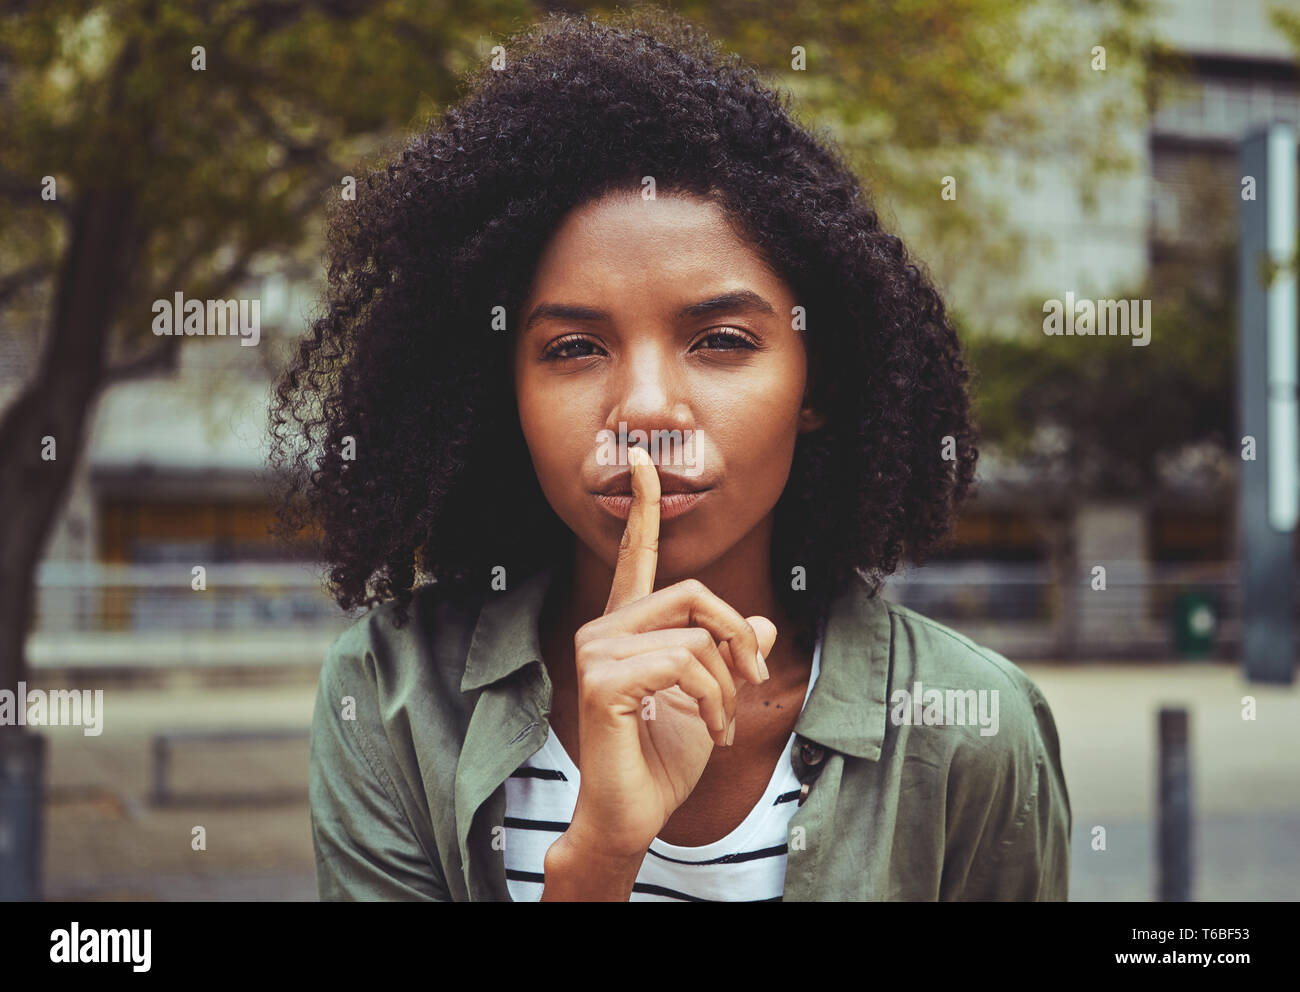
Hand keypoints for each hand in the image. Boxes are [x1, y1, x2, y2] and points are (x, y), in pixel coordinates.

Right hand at [561, 446, 777, 859]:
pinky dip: (713, 699)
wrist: (634, 815)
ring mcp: (597, 652)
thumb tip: (758, 621)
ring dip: (728, 686)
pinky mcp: (603, 681)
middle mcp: (604, 630)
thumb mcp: (713, 697)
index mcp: (625, 627)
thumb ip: (728, 654)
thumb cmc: (664, 758)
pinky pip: (684, 664)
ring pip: (695, 636)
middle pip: (692, 593)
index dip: (643, 510)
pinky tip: (710, 730)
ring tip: (723, 723)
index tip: (643, 461)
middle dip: (737, 636)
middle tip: (754, 679)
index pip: (636, 557)